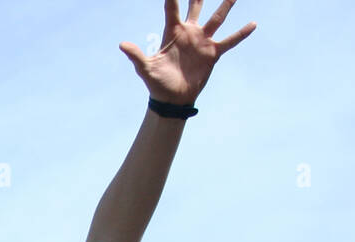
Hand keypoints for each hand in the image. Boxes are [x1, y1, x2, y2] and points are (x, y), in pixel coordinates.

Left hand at [120, 0, 256, 105]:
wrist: (172, 99)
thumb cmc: (157, 83)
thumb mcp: (145, 68)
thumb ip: (136, 55)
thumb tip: (122, 44)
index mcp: (172, 32)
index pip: (172, 8)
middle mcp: (189, 33)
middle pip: (196, 6)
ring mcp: (202, 41)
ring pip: (217, 18)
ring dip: (226, 5)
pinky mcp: (212, 53)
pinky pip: (230, 41)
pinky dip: (241, 34)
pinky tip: (253, 24)